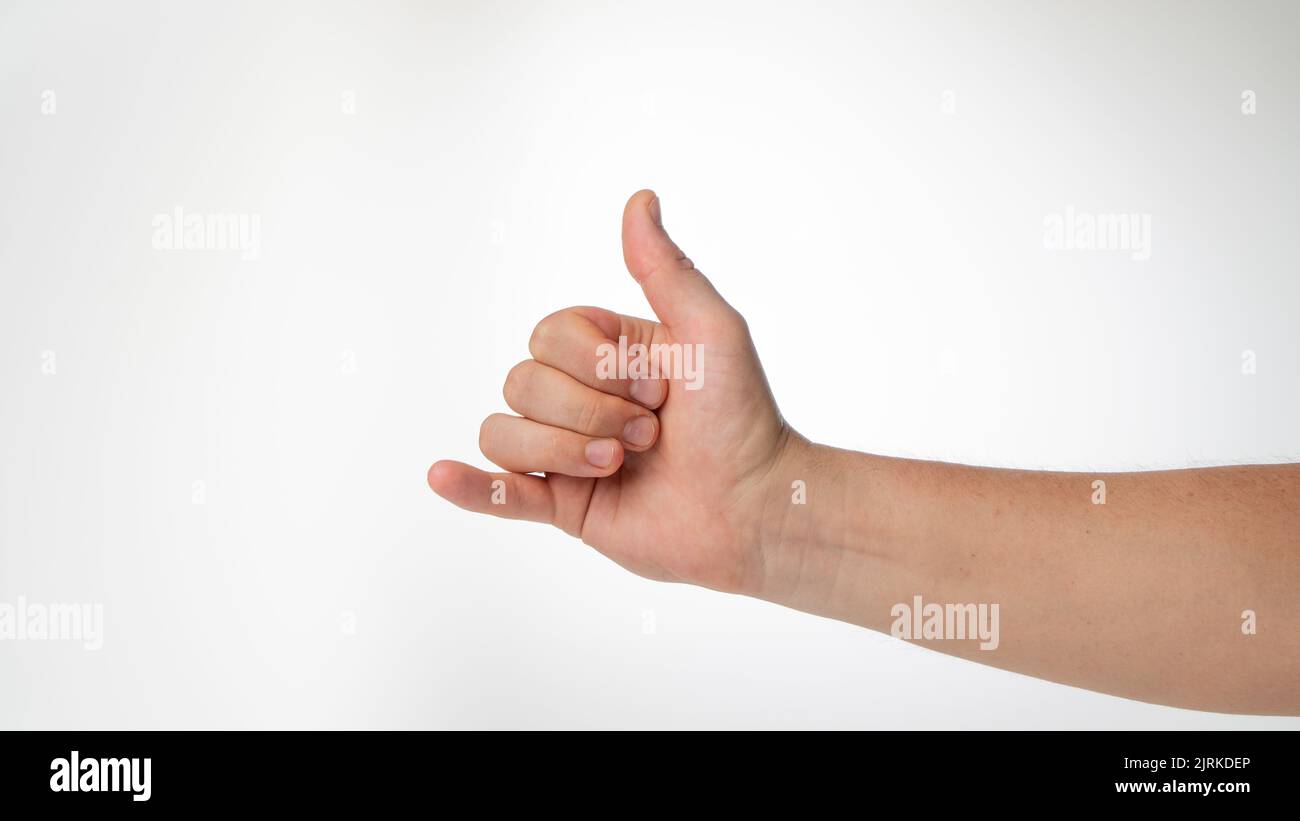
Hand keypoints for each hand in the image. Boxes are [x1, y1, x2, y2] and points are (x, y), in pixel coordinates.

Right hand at [428, 190, 803, 593]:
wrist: (755, 508)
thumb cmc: (741, 418)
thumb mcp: (711, 330)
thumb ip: (665, 269)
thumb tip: (639, 200)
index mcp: (607, 353)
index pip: (549, 335)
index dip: (596, 363)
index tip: (659, 387)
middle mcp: (579, 398)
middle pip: (522, 382)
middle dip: (588, 411)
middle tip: (649, 435)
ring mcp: (565, 453)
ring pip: (504, 432)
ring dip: (561, 449)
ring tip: (617, 468)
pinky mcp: (562, 505)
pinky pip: (499, 493)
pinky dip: (470, 486)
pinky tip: (442, 476)